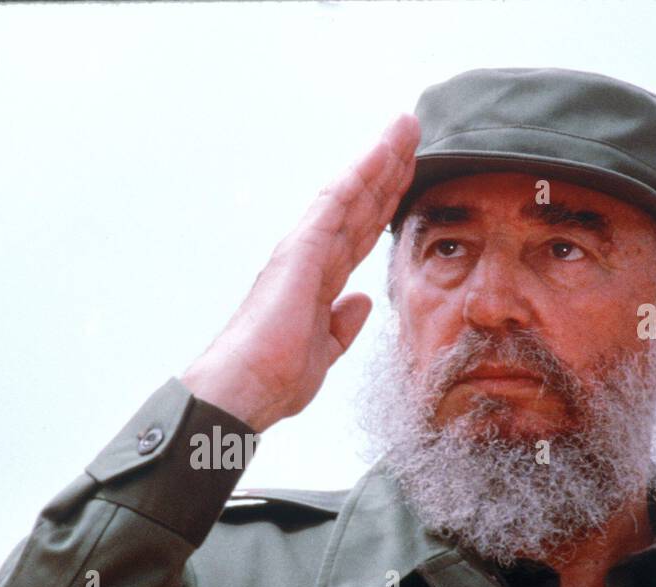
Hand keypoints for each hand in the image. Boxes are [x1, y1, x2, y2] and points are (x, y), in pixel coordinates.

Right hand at [181, 113, 419, 432]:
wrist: (244, 389)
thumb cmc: (273, 377)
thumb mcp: (324, 352)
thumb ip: (342, 325)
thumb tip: (360, 301)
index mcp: (317, 281)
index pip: (360, 233)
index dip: (385, 203)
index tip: (409, 176)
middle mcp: (310, 258)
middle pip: (359, 206)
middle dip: (387, 170)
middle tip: (411, 133)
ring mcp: (304, 250)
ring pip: (349, 195)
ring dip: (378, 160)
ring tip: (403, 128)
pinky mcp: (299, 250)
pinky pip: (335, 203)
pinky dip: (359, 175)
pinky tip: (380, 151)